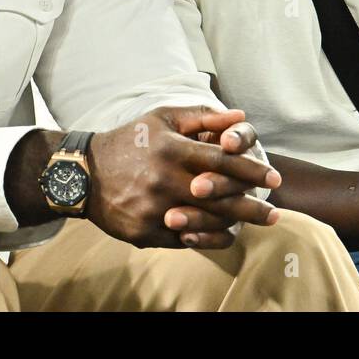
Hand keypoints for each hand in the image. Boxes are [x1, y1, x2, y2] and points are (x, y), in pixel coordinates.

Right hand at [87, 106, 280, 249]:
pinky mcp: (145, 232)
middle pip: (220, 199)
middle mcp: (164, 181)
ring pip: (205, 223)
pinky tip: (224, 235)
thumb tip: (240, 117)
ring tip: (253, 225)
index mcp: (171, 150)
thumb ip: (203, 118)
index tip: (274, 179)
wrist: (83, 174)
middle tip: (275, 213)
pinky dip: (208, 240)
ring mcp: (154, 210)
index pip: (222, 162)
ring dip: (234, 225)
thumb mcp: (162, 118)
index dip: (251, 171)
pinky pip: (185, 241)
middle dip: (253, 208)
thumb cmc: (130, 141)